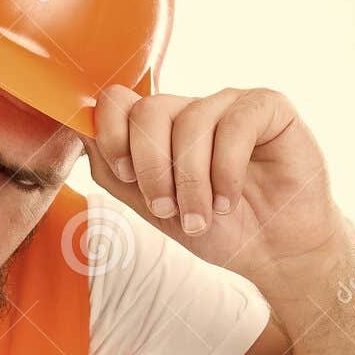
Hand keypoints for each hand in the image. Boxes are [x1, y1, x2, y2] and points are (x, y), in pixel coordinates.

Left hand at [88, 84, 341, 276]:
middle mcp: (192, 109)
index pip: (117, 102)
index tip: (127, 175)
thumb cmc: (218, 228)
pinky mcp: (268, 107)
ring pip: (191, 121)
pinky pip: (234, 124)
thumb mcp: (153, 207)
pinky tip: (230, 199)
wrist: (275, 252)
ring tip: (205, 215)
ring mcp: (230, 104)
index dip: (112, 135)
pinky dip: (226, 170)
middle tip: (167, 209)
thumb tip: (79, 132)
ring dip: (192, 181)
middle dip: (151, 167)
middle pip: (149, 110)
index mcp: (160, 129)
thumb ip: (114, 172)